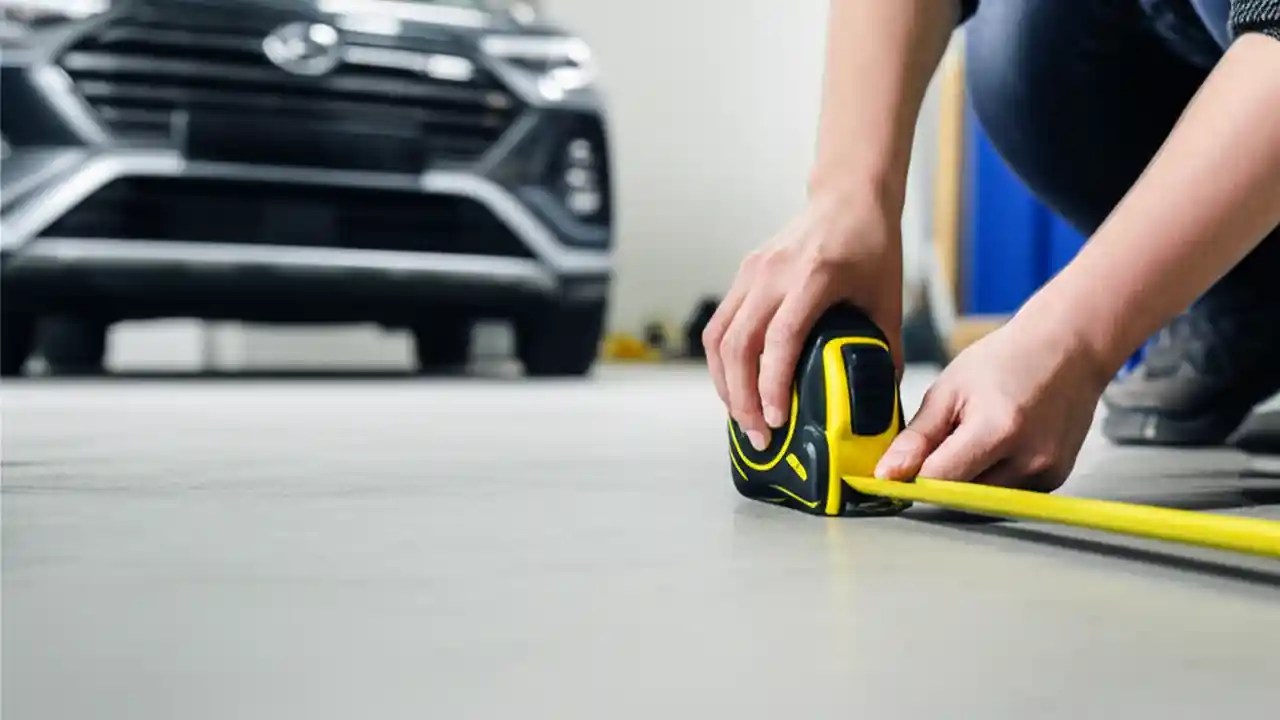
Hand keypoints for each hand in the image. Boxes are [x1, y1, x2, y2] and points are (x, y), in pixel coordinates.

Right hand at [702, 190, 902, 450]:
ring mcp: (751, 272)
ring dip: (725, 384)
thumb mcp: (887, 299)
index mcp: (814, 277)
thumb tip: (882, 399)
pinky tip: (736, 385)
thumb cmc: (872, 244)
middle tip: (758, 434)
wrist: (848, 196)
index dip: (772, 386)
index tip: (777, 420)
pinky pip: (720, 325)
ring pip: (718, 338)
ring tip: (742, 417)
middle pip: (738, 346)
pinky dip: (722, 362)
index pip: (781, 339)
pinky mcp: (743, 275)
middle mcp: (773, 274)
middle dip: (741, 398)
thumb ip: (885, 350)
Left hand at [874, 314, 1111, 490]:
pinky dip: (991, 479)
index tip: (898, 473)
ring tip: (974, 439)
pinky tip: (996, 448)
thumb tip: (887, 475)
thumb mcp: (950, 389)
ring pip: (982, 500)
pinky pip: (1006, 495)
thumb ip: (918, 437)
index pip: (939, 481)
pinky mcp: (1054, 481)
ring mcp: (1047, 474)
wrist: (1069, 349)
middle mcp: (1028, 460)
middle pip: (961, 497)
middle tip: (944, 442)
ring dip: (967, 481)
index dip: (911, 479)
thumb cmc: (1007, 360)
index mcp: (998, 431)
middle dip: (941, 479)